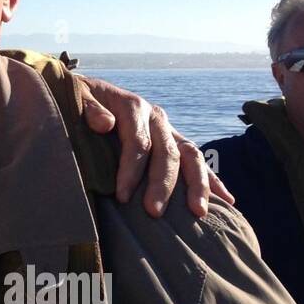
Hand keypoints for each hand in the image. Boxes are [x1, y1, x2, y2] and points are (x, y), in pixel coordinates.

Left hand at [76, 75, 234, 218]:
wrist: (85, 91)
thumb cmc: (76, 100)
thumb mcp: (76, 97)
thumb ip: (88, 109)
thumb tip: (105, 124)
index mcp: (133, 106)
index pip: (138, 142)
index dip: (131, 170)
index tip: (123, 197)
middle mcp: (156, 117)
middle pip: (167, 152)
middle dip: (162, 184)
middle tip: (154, 213)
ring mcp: (168, 129)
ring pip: (190, 155)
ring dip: (197, 184)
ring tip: (198, 212)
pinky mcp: (173, 140)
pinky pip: (196, 160)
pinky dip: (212, 179)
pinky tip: (226, 200)